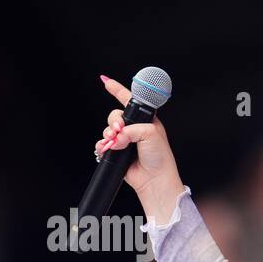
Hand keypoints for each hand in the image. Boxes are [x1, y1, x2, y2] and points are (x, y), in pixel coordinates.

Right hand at [96, 75, 183, 210]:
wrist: (155, 180)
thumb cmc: (159, 157)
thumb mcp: (150, 134)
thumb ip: (131, 128)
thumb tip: (116, 135)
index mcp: (146, 121)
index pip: (130, 101)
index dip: (117, 90)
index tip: (105, 81)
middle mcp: (135, 130)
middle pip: (115, 116)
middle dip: (113, 122)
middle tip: (118, 132)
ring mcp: (126, 141)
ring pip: (108, 130)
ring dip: (108, 135)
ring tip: (115, 143)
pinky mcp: (118, 153)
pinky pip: (103, 144)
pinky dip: (102, 146)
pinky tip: (106, 149)